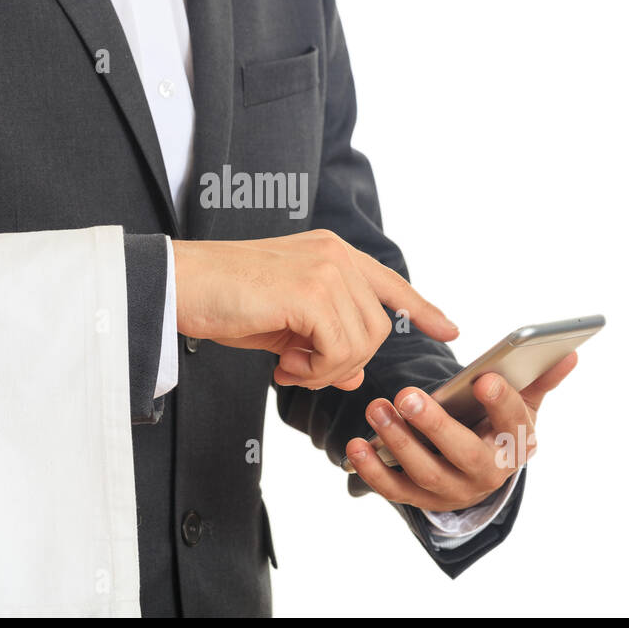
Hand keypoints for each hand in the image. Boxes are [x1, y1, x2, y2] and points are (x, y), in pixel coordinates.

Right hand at [172, 230, 457, 390]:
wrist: (180, 285)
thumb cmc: (222, 300)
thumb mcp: (284, 326)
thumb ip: (323, 342)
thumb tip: (356, 373)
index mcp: (331, 253)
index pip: (390, 282)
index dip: (422, 308)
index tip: (448, 327)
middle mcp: (336, 254)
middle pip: (378, 329)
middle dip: (346, 363)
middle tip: (299, 369)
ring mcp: (327, 270)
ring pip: (362, 344)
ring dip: (327, 370)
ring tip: (288, 366)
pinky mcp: (313, 292)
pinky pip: (340, 351)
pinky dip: (316, 370)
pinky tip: (284, 364)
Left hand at [344, 353, 577, 510]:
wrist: (478, 473)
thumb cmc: (497, 426)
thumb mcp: (523, 405)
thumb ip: (539, 378)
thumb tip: (567, 350)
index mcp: (516, 444)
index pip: (513, 424)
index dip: (501, 403)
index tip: (484, 379)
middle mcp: (487, 473)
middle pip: (463, 453)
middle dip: (435, 426)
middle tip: (408, 395)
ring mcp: (452, 490)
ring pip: (425, 472)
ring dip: (398, 442)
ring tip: (377, 409)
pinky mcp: (420, 500)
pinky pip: (395, 490)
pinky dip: (374, 470)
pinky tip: (357, 445)